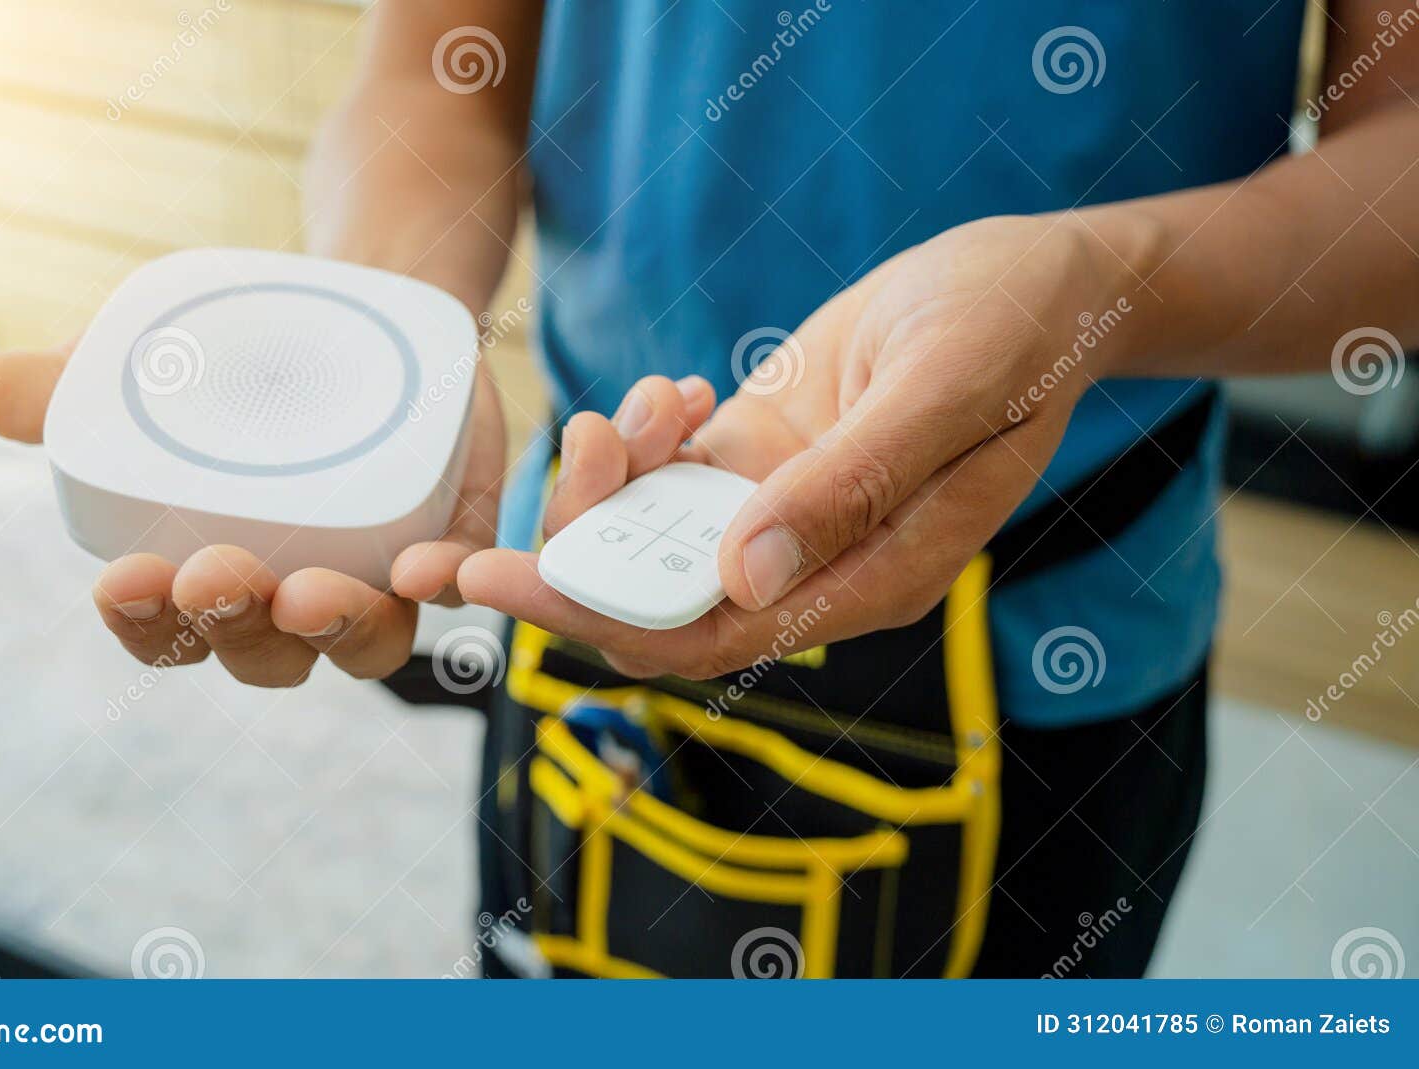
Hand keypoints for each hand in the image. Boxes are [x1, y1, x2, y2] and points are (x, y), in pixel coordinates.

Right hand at [0, 339, 504, 685]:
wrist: (356, 312)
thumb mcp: (151, 369)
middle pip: (268, 652)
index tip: (121, 582)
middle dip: (237, 625)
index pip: (171, 634)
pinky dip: (442, 583)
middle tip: (215, 571)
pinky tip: (422, 567)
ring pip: (366, 640)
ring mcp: (383, 576)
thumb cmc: (235, 370)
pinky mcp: (455, 538)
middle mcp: (297, 598)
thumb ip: (72, 388)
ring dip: (336, 626)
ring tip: (308, 590)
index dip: (146, 628)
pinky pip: (459, 584)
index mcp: (213, 578)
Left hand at [457, 215, 1126, 677]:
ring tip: (632, 413)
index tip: (489, 581)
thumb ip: (848, 486)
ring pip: (650, 537)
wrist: (1036, 279)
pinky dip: (646, 438)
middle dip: (551, 569)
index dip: (593, 616)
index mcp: (866, 580)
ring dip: (606, 484)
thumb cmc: (1013, 329)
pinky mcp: (765, 462)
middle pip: (653, 598)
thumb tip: (741, 574)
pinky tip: (674, 395)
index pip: (705, 634)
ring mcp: (783, 515)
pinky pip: (671, 475)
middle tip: (446, 540)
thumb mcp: (942, 392)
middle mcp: (814, 567)